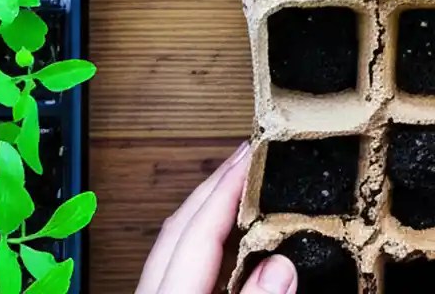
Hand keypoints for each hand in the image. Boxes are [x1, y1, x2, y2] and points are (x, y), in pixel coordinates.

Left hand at [135, 143, 297, 293]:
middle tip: (246, 155)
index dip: (226, 190)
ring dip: (208, 209)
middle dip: (213, 186)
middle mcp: (153, 292)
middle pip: (179, 226)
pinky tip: (227, 236)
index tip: (251, 155)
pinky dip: (204, 239)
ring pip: (175, 241)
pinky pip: (178, 262)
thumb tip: (280, 267)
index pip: (198, 231)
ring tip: (240, 184)